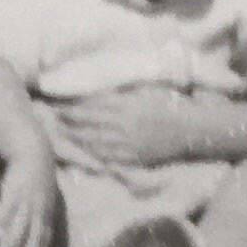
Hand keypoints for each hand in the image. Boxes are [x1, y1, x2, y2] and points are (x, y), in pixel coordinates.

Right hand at [0, 156, 61, 246]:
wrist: (30, 145)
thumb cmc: (32, 174)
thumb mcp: (40, 200)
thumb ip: (35, 220)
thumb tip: (22, 239)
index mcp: (44, 220)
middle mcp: (38, 217)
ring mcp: (27, 206)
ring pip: (16, 239)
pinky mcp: (14, 194)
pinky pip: (2, 218)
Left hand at [52, 87, 200, 169]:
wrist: (194, 129)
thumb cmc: (173, 103)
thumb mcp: (147, 89)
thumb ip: (123, 90)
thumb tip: (99, 88)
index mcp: (127, 105)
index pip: (91, 104)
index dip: (72, 103)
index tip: (58, 99)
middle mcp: (123, 125)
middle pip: (88, 122)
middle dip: (68, 119)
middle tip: (52, 114)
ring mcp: (127, 144)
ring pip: (93, 141)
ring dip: (75, 136)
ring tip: (61, 130)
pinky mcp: (133, 158)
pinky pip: (107, 156)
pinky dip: (91, 152)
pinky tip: (82, 148)